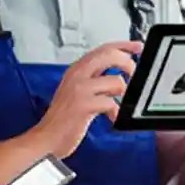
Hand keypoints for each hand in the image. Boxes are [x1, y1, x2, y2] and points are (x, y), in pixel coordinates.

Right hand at [30, 41, 143, 158]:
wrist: (46, 139)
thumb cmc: (63, 118)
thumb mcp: (77, 90)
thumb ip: (95, 79)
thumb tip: (120, 73)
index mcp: (77, 69)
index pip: (103, 49)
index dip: (124, 46)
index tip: (138, 47)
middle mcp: (77, 74)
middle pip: (109, 55)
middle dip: (127, 62)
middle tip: (134, 73)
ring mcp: (80, 89)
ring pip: (115, 80)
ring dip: (121, 94)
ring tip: (116, 105)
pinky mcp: (83, 105)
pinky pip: (111, 102)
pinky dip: (115, 112)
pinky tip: (111, 117)